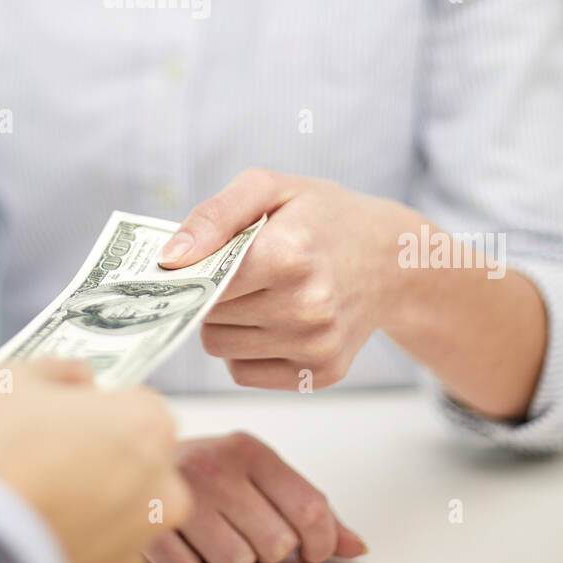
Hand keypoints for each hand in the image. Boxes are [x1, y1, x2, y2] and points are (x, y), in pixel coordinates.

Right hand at [0, 357, 190, 562]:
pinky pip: (98, 549)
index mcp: (148, 425)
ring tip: (33, 494)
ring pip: (119, 506)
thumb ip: (59, 371)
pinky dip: (76, 539)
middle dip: (100, 453)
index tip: (67, 413)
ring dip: (90, 498)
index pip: (138, 403)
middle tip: (45, 452)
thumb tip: (77, 377)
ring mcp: (137, 541)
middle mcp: (159, 487)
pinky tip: (34, 528)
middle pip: (136, 457)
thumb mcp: (13, 380)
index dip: (99, 405)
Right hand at [142, 431, 365, 562]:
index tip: (311, 552)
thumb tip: (353, 545)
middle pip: (277, 545)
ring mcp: (182, 494)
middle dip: (265, 550)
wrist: (136, 455)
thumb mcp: (259, 474)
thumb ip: (308, 508)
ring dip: (228, 560)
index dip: (320, 543)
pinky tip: (185, 541)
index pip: (310, 508)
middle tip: (246, 532)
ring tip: (214, 536)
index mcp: (250, 450)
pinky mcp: (151, 523)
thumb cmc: (206, 470)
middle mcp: (218, 466)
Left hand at [159, 167, 405, 389]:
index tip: (195, 259)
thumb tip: (169, 259)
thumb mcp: (269, 188)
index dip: (193, 270)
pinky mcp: (320, 375)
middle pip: (208, 316)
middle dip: (213, 292)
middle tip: (244, 269)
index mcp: (288, 255)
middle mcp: (305, 308)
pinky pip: (243, 373)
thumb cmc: (323, 216)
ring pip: (220, 348)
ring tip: (261, 292)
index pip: (203, 282)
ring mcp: (315, 346)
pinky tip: (274, 319)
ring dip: (227, 322)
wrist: (392, 258)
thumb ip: (213, 216)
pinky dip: (247, 349)